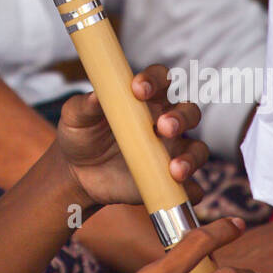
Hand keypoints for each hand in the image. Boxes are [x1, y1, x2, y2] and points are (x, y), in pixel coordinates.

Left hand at [55, 63, 207, 208]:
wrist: (77, 173)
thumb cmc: (81, 135)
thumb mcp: (75, 117)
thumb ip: (84, 104)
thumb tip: (96, 95)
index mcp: (145, 99)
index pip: (161, 79)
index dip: (154, 80)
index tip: (137, 89)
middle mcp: (164, 122)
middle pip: (189, 112)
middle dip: (180, 118)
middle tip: (163, 127)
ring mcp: (170, 153)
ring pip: (198, 149)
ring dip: (191, 158)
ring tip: (174, 170)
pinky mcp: (169, 182)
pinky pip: (191, 188)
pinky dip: (191, 191)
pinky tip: (181, 192)